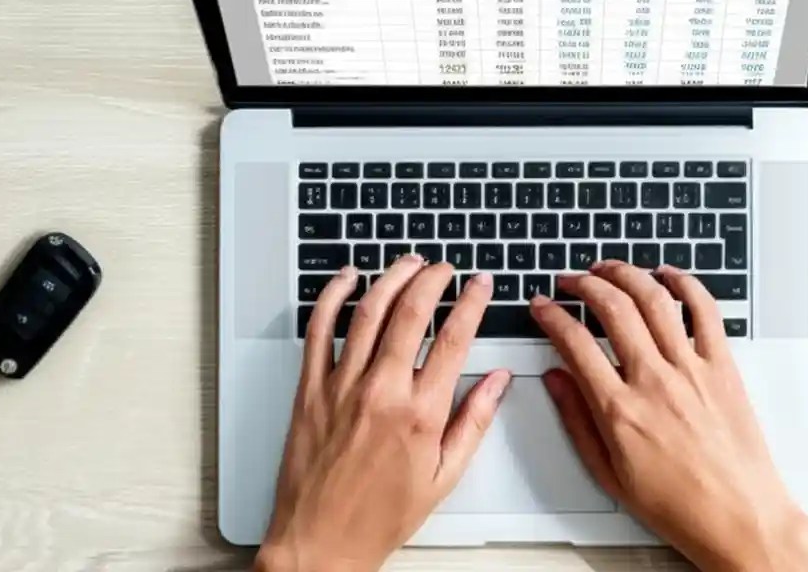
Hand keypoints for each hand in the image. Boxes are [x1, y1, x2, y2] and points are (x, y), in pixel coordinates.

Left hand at [255, 256, 510, 571]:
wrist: (320, 543)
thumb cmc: (379, 517)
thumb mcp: (444, 476)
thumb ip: (474, 422)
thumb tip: (498, 382)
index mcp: (420, 414)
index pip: (453, 339)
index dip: (472, 303)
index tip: (480, 286)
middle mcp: (381, 392)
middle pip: (411, 313)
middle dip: (433, 279)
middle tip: (445, 268)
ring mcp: (341, 387)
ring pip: (367, 312)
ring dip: (391, 278)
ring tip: (409, 264)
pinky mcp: (309, 390)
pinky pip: (318, 330)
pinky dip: (332, 297)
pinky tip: (347, 279)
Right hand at [530, 261, 807, 571]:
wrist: (738, 518)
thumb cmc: (678, 505)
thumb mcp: (609, 473)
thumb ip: (577, 421)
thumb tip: (555, 379)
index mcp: (619, 411)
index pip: (575, 343)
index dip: (551, 316)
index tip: (541, 306)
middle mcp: (654, 382)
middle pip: (611, 309)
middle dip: (582, 284)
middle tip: (569, 280)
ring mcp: (691, 370)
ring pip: (654, 300)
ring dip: (625, 273)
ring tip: (607, 267)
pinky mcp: (723, 367)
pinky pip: (705, 311)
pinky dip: (685, 283)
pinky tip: (668, 274)